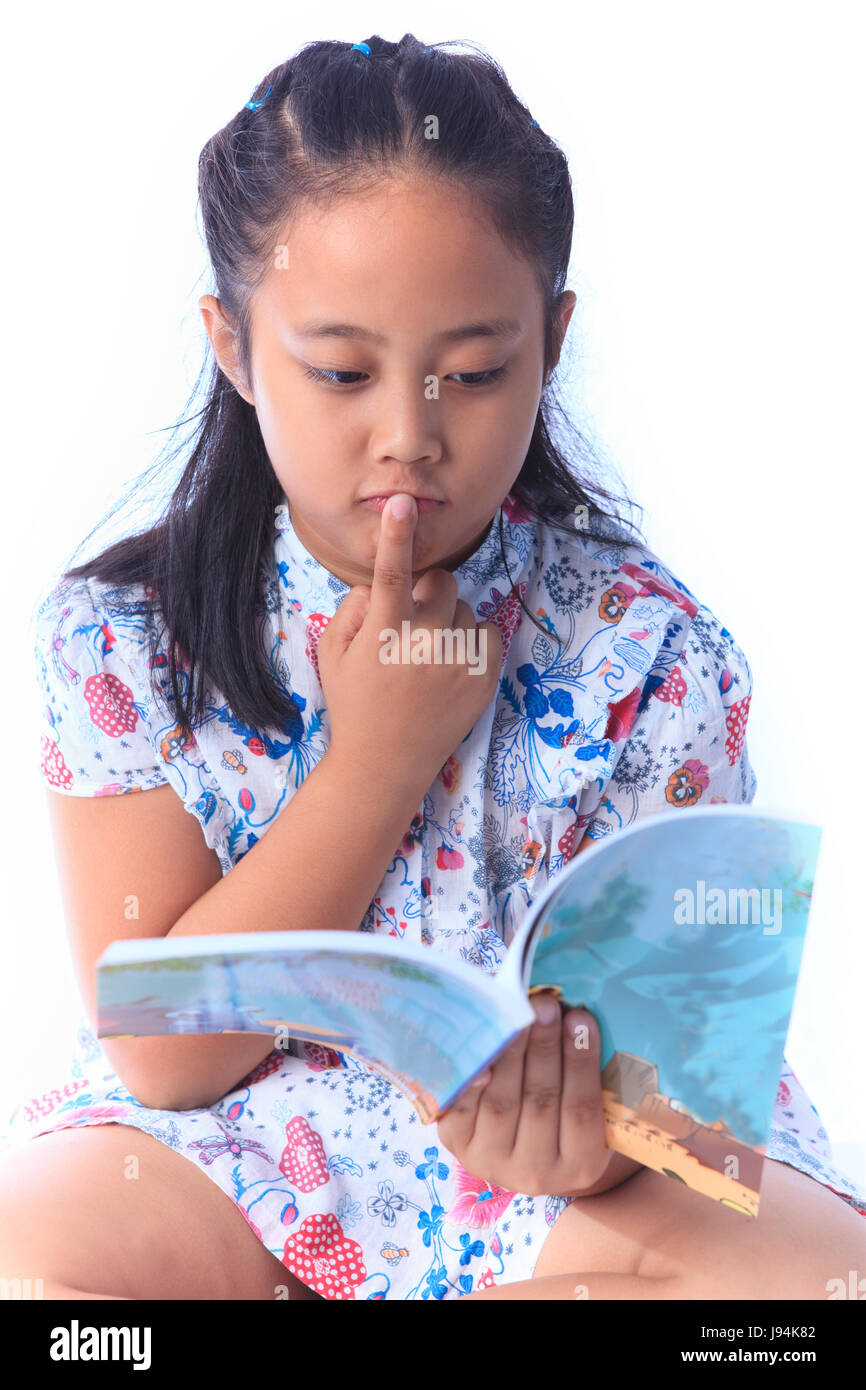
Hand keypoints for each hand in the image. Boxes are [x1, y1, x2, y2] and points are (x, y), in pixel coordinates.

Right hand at [317, 494, 502, 785]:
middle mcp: (425, 642)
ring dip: (448, 620)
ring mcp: (459, 660)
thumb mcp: (332, 654)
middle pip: (442, 581)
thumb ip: (353, 608)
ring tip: (426, 659)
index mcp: (384, 632)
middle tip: (409, 628)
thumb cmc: (355, 704)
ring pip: (463, 608)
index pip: (391, 571)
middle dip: (428, 594)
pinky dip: (470, 641)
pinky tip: (448, 666)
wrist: (385, 764)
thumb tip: (379, 582)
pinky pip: (486, 632)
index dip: (396, 534)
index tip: (402, 502)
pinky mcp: (485, 676)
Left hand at [436, 993, 611, 1196]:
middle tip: (546, 1005)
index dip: (581, 1062)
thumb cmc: (564, 1117)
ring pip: (502, 1102)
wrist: (524, 1152)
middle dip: (544, 1047)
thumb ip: (588, 1074)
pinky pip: (464, 1107)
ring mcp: (493, 1163)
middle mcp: (537, 1175)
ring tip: (519, 1013)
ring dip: (512, 1051)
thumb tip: (575, 1016)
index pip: (582, 1110)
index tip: (581, 1018)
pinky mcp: (460, 1147)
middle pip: (541, 1102)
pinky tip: (484, 1043)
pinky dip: (473, 1075)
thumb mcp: (591, 1109)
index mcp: (582, 1168)